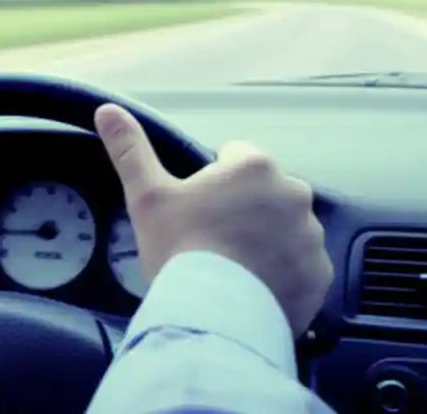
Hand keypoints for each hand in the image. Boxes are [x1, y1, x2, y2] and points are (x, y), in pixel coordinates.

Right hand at [94, 104, 331, 334]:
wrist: (212, 316)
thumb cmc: (180, 250)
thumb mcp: (147, 197)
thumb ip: (130, 149)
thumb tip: (107, 110)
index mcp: (253, 165)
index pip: (234, 157)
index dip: (212, 183)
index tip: (198, 212)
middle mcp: (292, 192)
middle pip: (263, 192)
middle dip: (244, 210)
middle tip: (213, 242)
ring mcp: (310, 235)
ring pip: (285, 228)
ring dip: (267, 240)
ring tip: (235, 270)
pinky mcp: (320, 273)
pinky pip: (303, 265)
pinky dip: (285, 273)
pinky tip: (256, 288)